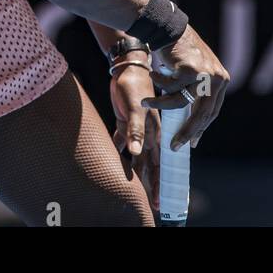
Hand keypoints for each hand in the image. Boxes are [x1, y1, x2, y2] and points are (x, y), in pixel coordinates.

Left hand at [110, 61, 159, 209]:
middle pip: (149, 165)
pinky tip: (112, 166)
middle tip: (152, 205)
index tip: (159, 200)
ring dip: (135, 174)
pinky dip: (118, 155)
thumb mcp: (134, 106)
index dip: (160, 182)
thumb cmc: (133, 84)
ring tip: (133, 192)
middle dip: (150, 185)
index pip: (158, 163)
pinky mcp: (123, 123)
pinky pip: (120, 144)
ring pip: (136, 158)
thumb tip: (135, 152)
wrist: (125, 67)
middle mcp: (147, 134)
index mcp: (154, 132)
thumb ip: (135, 129)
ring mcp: (135, 130)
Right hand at [140, 24, 229, 150]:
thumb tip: (195, 126)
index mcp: (221, 81)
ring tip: (147, 103)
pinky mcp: (190, 70)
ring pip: (181, 102)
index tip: (191, 143)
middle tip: (174, 144)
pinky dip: (158, 85)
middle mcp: (218, 78)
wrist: (171, 28)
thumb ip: (198, 94)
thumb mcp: (195, 75)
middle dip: (187, 132)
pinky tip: (152, 76)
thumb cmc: (180, 53)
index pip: (212, 112)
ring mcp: (205, 74)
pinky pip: (170, 88)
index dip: (200, 129)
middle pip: (202, 114)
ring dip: (161, 105)